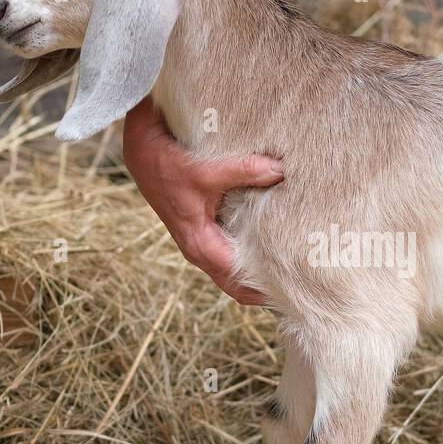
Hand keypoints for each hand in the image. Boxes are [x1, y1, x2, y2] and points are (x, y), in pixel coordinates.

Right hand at [122, 98, 282, 304]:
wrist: (141, 153)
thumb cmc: (166, 166)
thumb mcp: (206, 170)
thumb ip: (244, 171)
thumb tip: (280, 171)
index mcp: (200, 246)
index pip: (238, 282)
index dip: (265, 290)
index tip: (293, 290)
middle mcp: (201, 250)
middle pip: (238, 283)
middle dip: (266, 286)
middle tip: (301, 284)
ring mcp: (203, 241)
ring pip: (236, 269)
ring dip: (259, 270)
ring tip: (293, 268)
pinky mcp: (205, 228)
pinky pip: (233, 250)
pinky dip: (252, 252)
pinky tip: (275, 242)